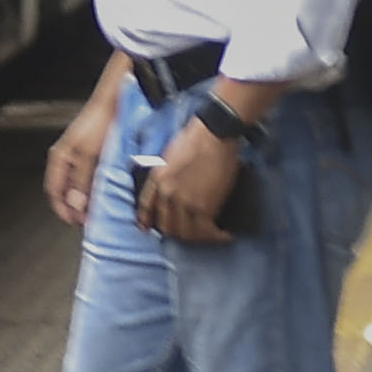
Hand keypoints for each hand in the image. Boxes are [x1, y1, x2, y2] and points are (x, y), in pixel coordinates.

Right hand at [43, 100, 113, 226]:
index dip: (62, 208)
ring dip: (86, 199)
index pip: (54, 191)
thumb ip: (81, 180)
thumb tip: (76, 204)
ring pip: (79, 185)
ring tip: (98, 210)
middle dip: (75, 207)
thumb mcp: (89, 155)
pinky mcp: (94, 154)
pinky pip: (90, 178)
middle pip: (66, 190)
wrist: (116, 103)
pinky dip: (95, 189)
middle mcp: (68, 159)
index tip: (74, 221)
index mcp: (60, 158)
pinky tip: (105, 193)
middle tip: (88, 220)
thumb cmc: (99, 122)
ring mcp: (81, 156)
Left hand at [134, 117, 240, 241]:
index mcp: (157, 178)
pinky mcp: (204, 206)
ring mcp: (185, 202)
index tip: (147, 229)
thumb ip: (167, 174)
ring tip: (210, 236)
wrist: (214, 133)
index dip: (146, 220)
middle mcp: (167, 193)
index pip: (146, 206)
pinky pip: (207, 230)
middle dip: (178, 234)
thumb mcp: (170, 155)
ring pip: (187, 233)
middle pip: (167, 225)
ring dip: (199, 238)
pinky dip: (216, 236)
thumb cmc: (196, 137)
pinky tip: (225, 236)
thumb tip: (176, 188)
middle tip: (190, 234)